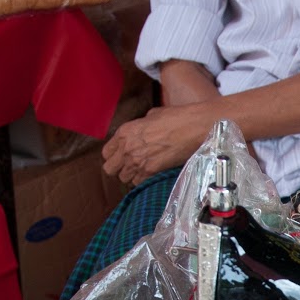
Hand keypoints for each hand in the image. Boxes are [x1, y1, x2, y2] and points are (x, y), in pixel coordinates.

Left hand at [101, 102, 219, 185]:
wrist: (193, 128)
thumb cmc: (177, 118)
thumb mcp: (152, 116)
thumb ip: (141, 126)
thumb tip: (142, 130)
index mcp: (124, 132)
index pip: (106, 153)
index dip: (114, 156)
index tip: (122, 157)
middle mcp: (126, 148)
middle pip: (109, 170)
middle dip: (118, 169)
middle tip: (129, 167)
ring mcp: (137, 161)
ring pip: (124, 179)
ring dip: (131, 176)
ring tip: (142, 171)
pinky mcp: (150, 172)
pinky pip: (138, 183)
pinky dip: (143, 181)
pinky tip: (151, 174)